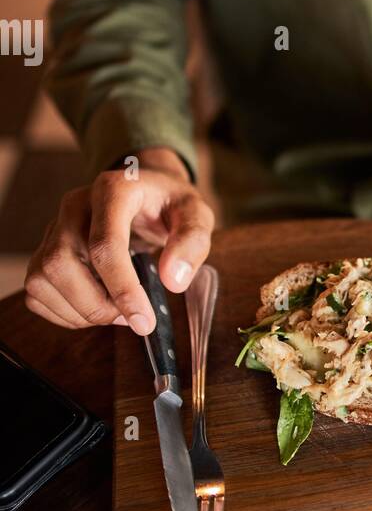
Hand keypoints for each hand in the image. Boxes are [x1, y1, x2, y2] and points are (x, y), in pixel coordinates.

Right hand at [25, 148, 214, 333]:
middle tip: (133, 318)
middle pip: (62, 263)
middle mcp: (75, 205)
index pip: (104, 244)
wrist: (147, 192)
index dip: (122, 288)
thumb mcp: (196, 215)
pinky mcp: (45, 248)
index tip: (143, 321)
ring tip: (117, 313)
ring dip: (79, 311)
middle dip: (96, 305)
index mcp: (113, 190)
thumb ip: (191, 243)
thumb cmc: (170, 205)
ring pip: (42, 278)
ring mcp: (54, 226)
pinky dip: (63, 312)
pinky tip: (94, 308)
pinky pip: (37, 291)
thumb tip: (173, 281)